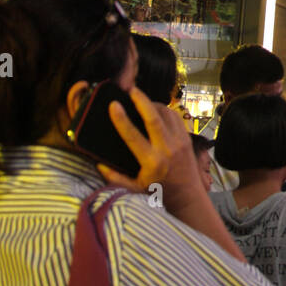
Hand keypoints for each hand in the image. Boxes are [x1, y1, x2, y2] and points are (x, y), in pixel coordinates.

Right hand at [103, 87, 197, 203]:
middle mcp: (167, 149)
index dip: (122, 119)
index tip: (113, 105)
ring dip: (153, 104)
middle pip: (154, 118)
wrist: (187, 196)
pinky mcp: (186, 138)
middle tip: (131, 89)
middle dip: (142, 100)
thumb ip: (115, 178)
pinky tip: (155, 108)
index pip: (133, 136)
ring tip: (141, 99)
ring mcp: (179, 142)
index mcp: (152, 162)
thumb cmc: (158, 192)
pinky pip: (176, 117)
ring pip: (167, 114)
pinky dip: (165, 110)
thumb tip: (98, 164)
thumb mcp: (133, 189)